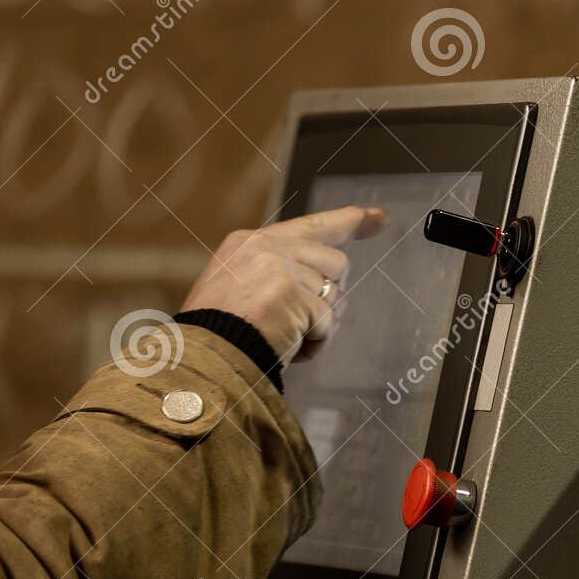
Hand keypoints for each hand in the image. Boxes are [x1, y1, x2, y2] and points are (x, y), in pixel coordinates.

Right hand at [182, 205, 387, 363]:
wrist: (201, 359)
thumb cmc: (219, 335)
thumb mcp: (240, 289)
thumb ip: (280, 273)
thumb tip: (331, 282)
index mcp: (251, 242)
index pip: (312, 226)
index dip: (349, 221)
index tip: (378, 218)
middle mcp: (266, 247)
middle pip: (336, 262)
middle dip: (331, 297)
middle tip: (306, 324)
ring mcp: (280, 268)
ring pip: (336, 294)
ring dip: (321, 325)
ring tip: (289, 338)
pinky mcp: (293, 294)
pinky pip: (327, 323)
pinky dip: (316, 344)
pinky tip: (291, 350)